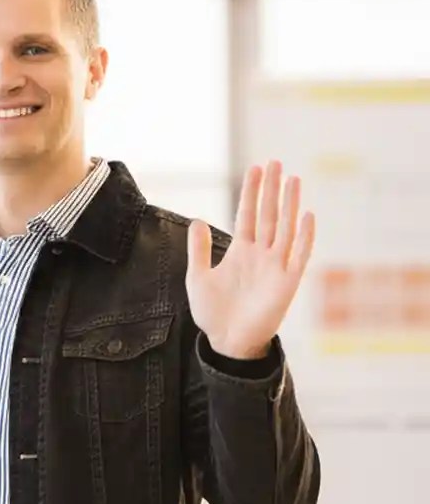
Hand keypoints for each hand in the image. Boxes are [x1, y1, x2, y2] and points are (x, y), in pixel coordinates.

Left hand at [186, 161, 315, 358]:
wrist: (226, 341)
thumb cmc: (213, 312)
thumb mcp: (198, 277)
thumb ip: (199, 250)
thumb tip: (198, 220)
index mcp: (240, 251)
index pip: (247, 214)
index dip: (251, 192)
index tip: (255, 168)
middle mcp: (260, 254)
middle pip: (268, 214)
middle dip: (271, 189)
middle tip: (275, 162)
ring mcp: (276, 266)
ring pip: (284, 228)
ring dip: (289, 204)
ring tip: (293, 179)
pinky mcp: (287, 282)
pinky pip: (299, 255)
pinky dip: (303, 236)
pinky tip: (306, 216)